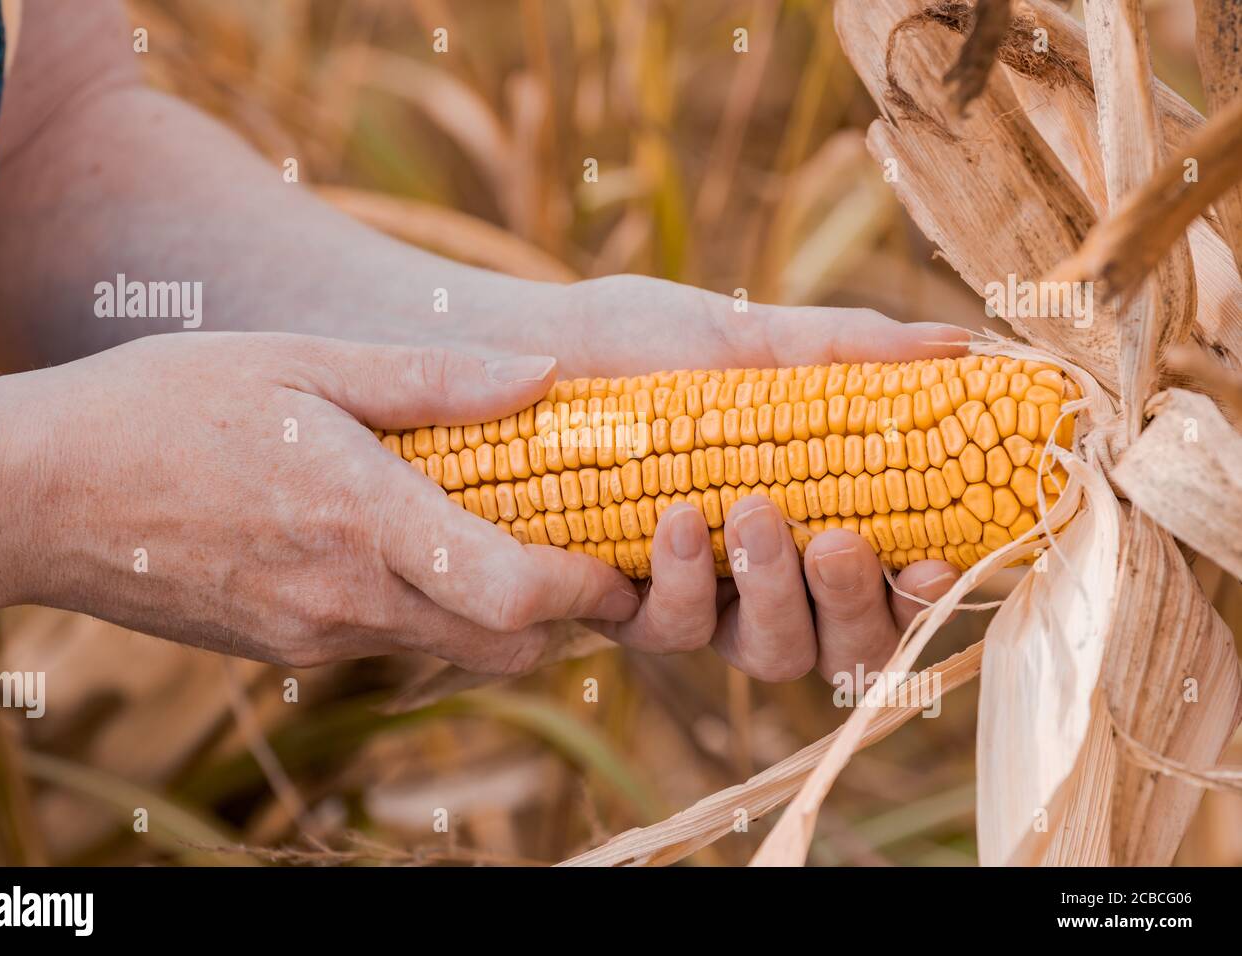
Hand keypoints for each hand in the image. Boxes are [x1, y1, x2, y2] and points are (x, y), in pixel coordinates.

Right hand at [0, 333, 640, 671]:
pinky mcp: (285, 649)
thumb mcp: (303, 363)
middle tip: (582, 547)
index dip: (588, 589)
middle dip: (562, 612)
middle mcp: (348, 600)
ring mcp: (315, 637)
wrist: (41, 493)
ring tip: (504, 536)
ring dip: (496, 612)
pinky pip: (388, 643)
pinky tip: (412, 548)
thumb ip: (432, 378)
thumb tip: (545, 377)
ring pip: (449, 650)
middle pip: (503, 646)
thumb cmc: (166, 406)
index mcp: (363, 521)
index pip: (515, 596)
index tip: (623, 557)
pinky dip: (428, 611)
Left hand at [490, 275, 967, 680]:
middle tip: (837, 539)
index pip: (895, 586)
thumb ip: (848, 349)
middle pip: (845, 647)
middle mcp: (768, 577)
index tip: (933, 559)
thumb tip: (958, 342)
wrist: (534, 350)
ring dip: (774, 594)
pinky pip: (669, 631)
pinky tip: (676, 519)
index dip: (923, 595)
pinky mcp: (624, 605)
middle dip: (853, 605)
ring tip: (752, 510)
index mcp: (818, 518)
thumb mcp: (752, 338)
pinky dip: (683, 581)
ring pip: (768, 654)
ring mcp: (700, 599)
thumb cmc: (652, 345)